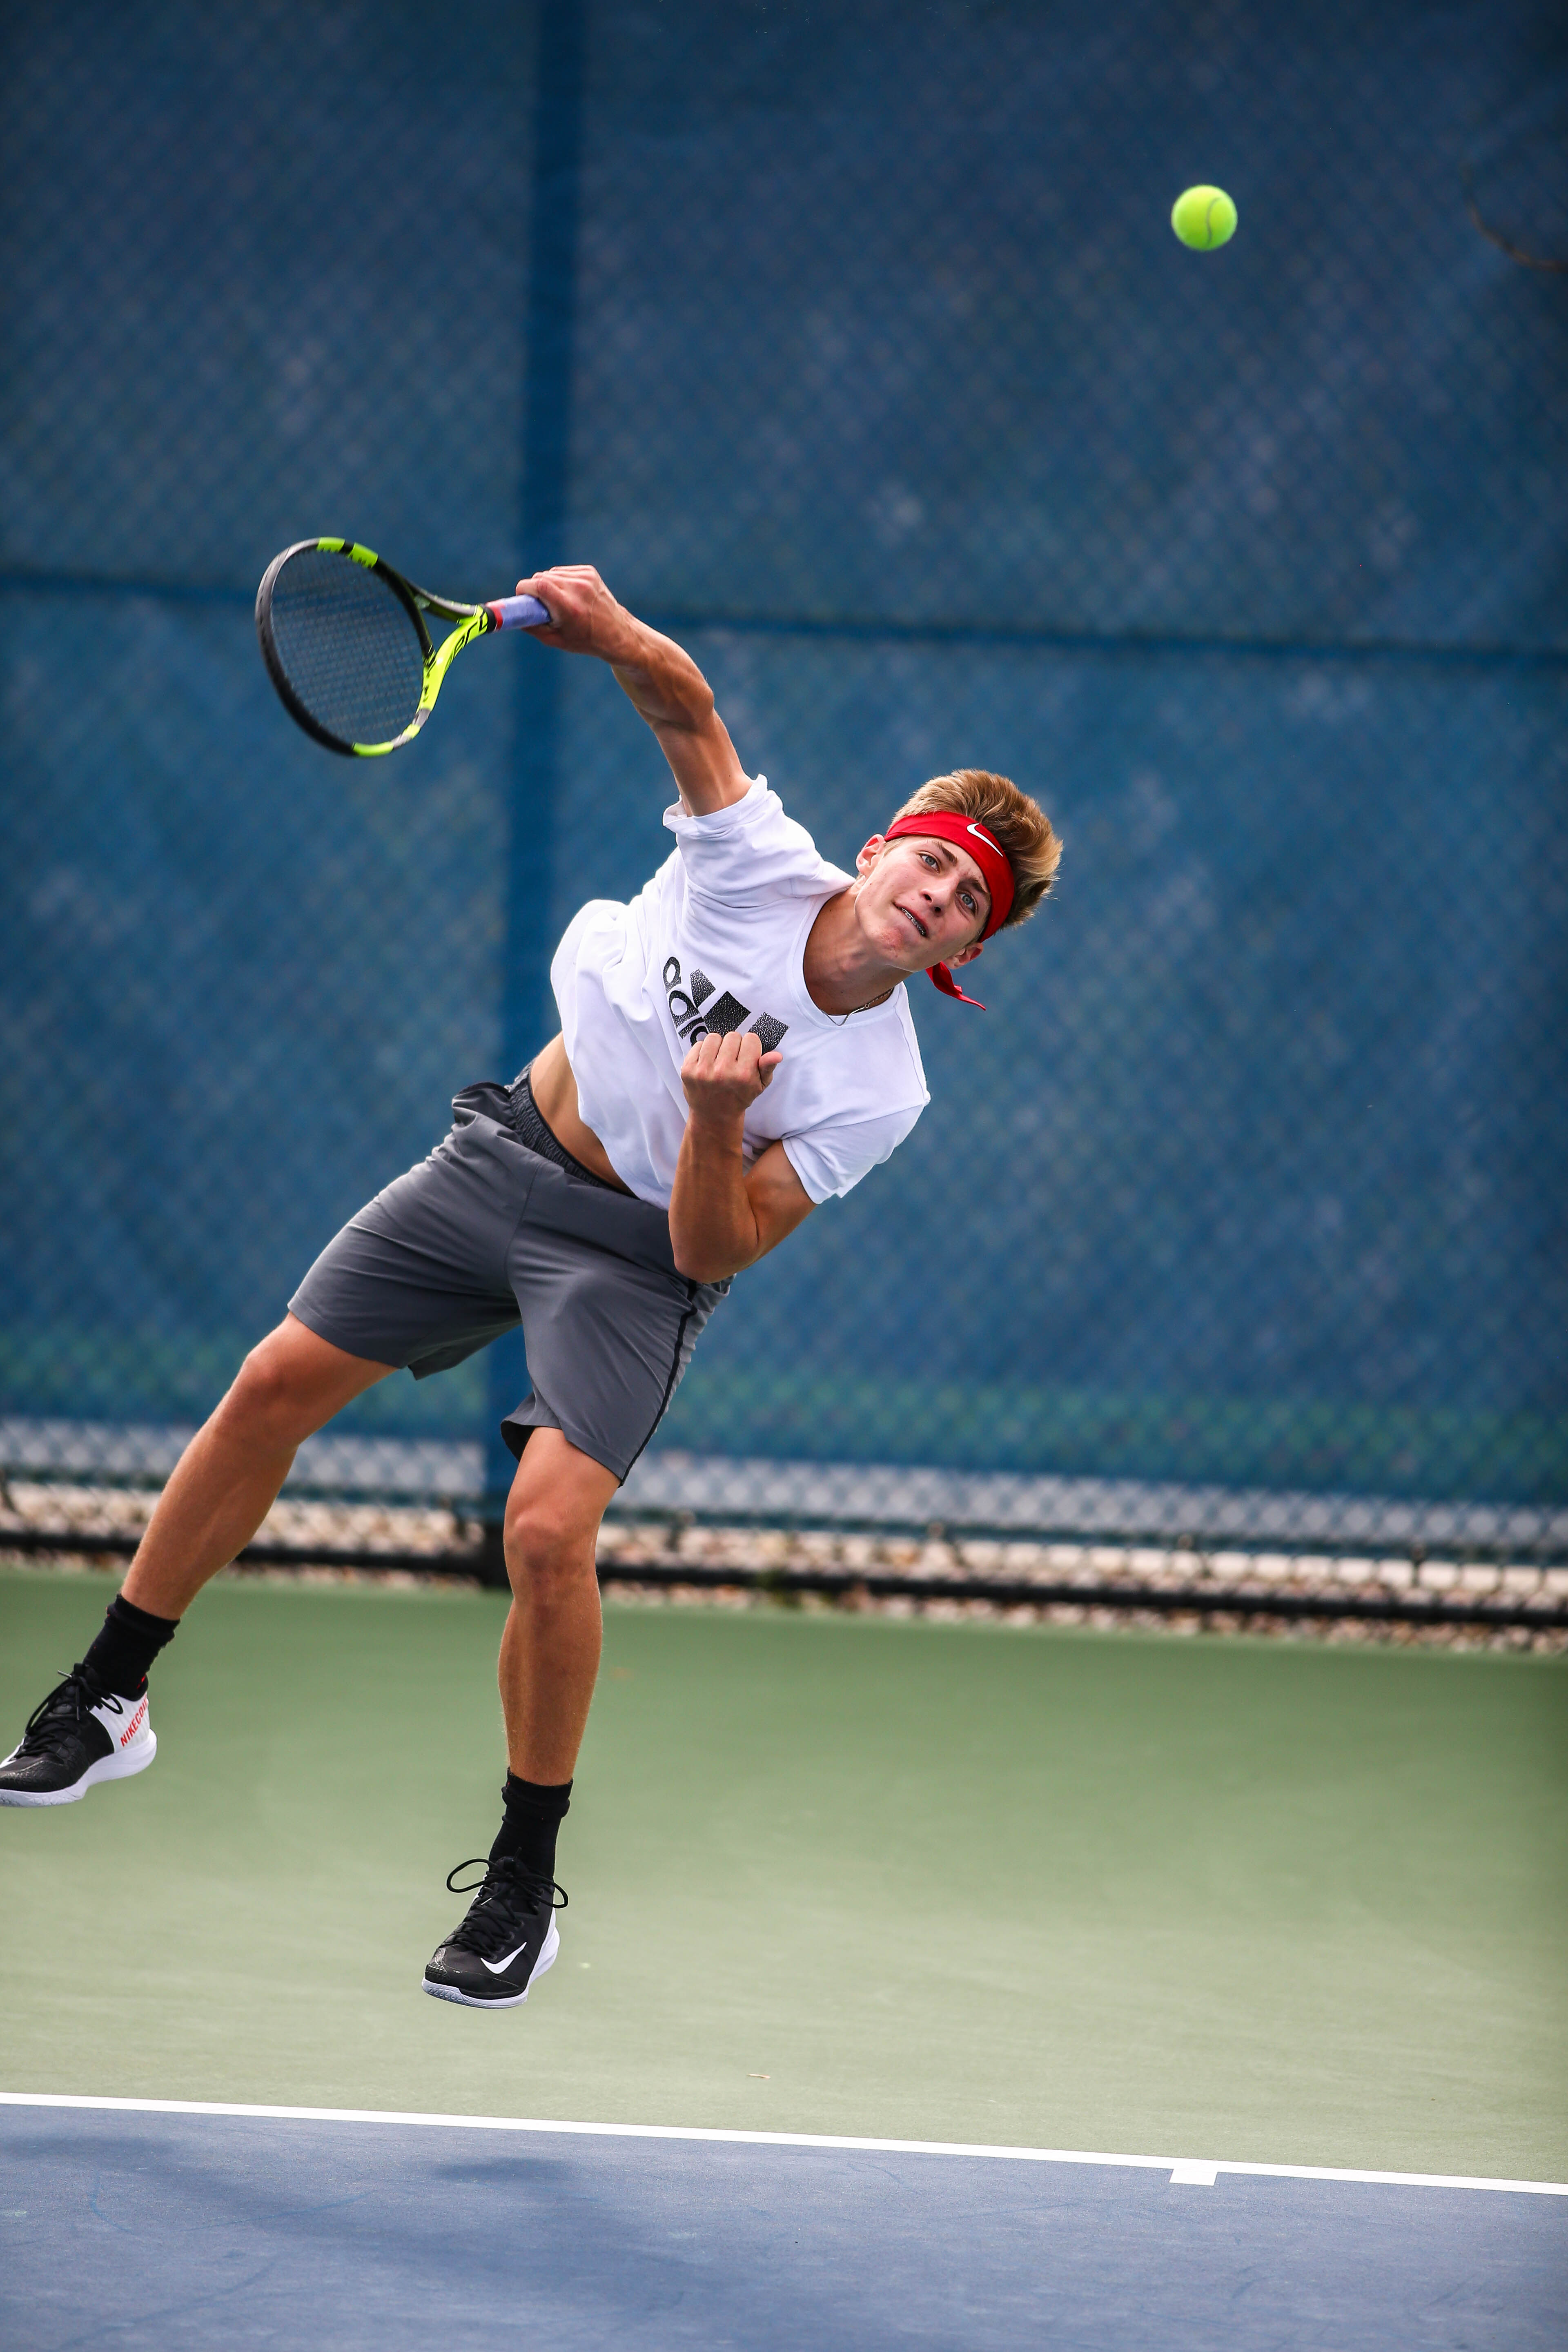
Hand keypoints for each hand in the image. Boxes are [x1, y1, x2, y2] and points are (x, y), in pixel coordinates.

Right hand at [513, 564, 634, 659]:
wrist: (617, 634)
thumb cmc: (584, 641)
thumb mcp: (555, 640)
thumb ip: (531, 626)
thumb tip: (509, 616)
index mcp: (569, 606)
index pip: (537, 584)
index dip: (524, 589)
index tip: (521, 597)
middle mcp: (578, 589)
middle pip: (541, 578)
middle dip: (535, 589)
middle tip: (539, 605)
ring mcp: (585, 578)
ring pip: (551, 573)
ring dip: (548, 584)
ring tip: (557, 602)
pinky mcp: (589, 572)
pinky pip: (563, 571)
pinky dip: (560, 581)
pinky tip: (568, 594)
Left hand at [680, 1029, 782, 1125]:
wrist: (713, 1116)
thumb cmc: (739, 1097)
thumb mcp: (759, 1086)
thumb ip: (767, 1068)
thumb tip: (777, 1055)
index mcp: (744, 1075)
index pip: (751, 1039)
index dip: (751, 1047)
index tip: (747, 1057)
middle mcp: (723, 1072)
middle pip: (733, 1036)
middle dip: (735, 1046)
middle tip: (733, 1060)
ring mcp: (703, 1071)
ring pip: (715, 1037)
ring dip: (719, 1046)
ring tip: (720, 1060)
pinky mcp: (687, 1069)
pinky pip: (698, 1044)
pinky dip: (704, 1051)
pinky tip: (708, 1064)